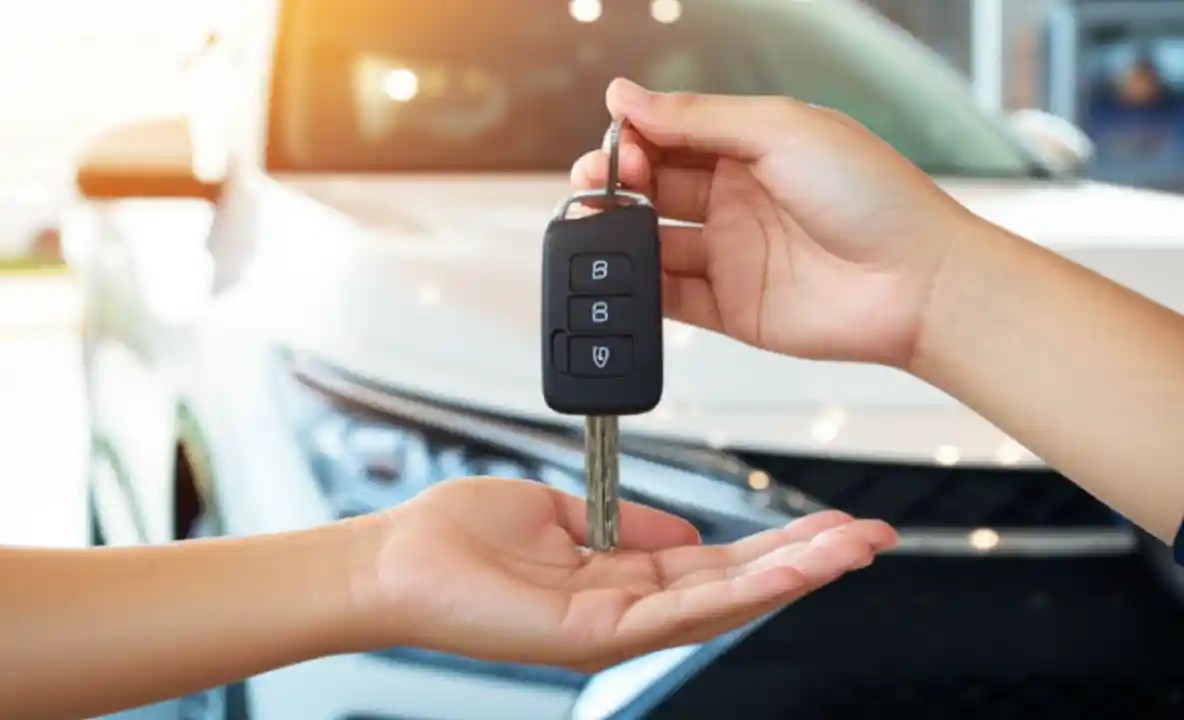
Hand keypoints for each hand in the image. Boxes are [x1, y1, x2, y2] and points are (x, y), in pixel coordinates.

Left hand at [359, 478, 895, 670]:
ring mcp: (611, 630)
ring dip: (790, 576)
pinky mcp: (591, 635)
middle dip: (805, 563)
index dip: (774, 547)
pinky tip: (784, 571)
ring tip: (850, 549)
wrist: (395, 560)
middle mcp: (624, 611)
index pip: (714, 566)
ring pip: (720, 605)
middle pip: (732, 588)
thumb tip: (681, 530)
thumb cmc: (458, 537)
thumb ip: (624, 522)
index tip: (826, 525)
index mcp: (617, 579)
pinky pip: (677, 613)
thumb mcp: (557, 511)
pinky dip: (738, 590)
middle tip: (870, 538)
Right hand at [571, 78, 981, 366]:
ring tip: (597, 225)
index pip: (670, 135)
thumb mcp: (781, 130)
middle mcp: (736, 199)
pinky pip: (669, 298)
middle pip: (653, 187)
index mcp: (751, 147)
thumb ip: (697, 117)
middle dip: (616, 181)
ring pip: (652, 242)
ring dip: (618, 233)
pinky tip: (622, 274)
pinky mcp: (730, 307)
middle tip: (601, 182)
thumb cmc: (873, 196)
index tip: (616, 140)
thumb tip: (626, 95)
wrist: (918, 282)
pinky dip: (638, 288)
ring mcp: (731, 254)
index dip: (635, 136)